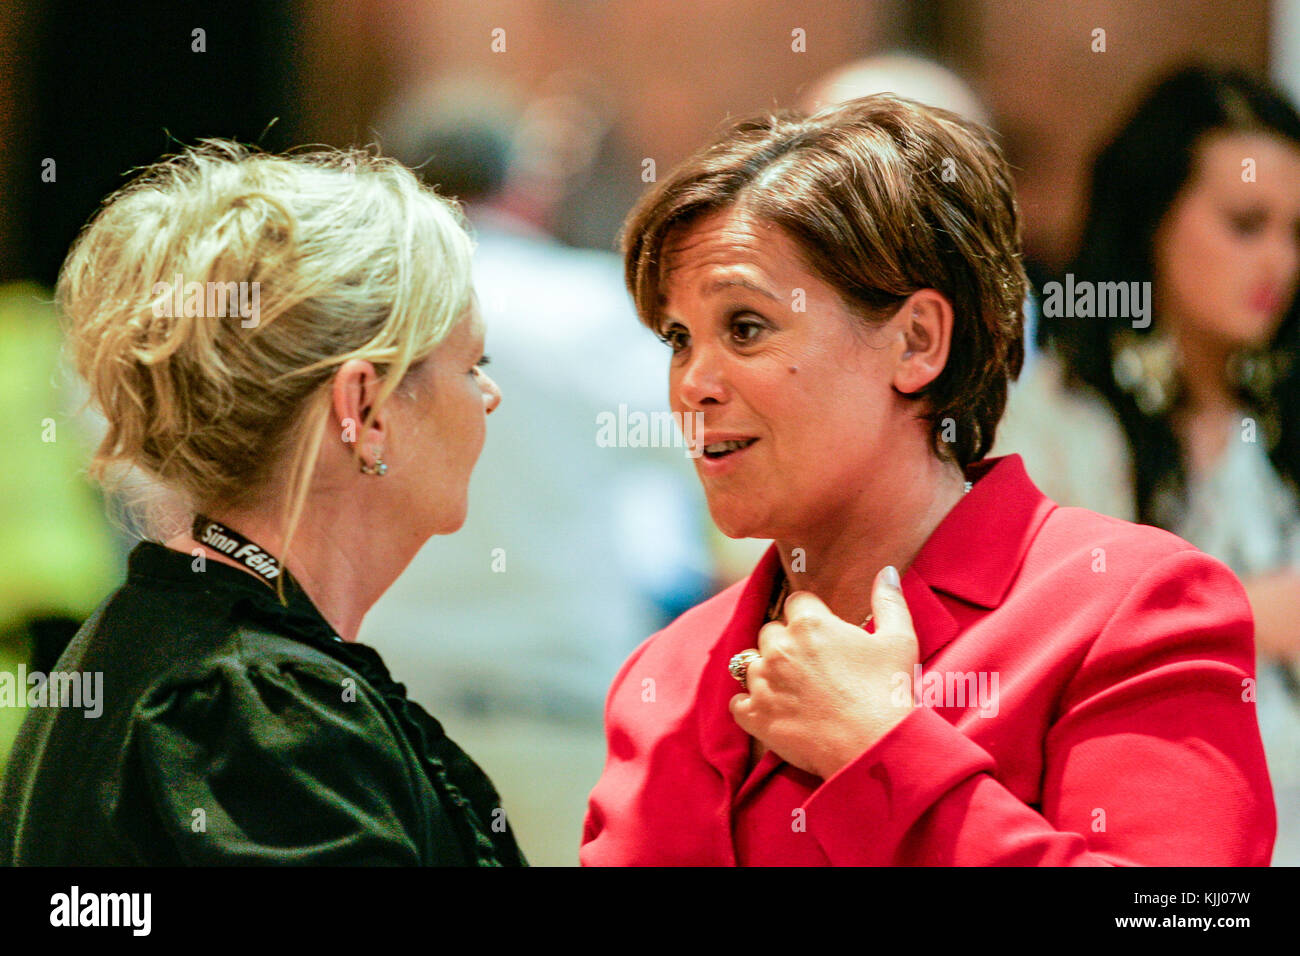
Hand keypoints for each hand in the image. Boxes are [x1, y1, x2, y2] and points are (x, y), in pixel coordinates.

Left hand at [729, 565, 919, 778]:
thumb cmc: (888, 692)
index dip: (811, 617)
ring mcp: (762, 681)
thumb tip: (886, 571)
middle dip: (786, 644)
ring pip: (750, 664)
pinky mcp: (754, 715)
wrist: (874, 747)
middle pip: (771, 631)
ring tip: (794, 691)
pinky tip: (774, 711)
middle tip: (812, 667)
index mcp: (810, 623)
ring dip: (767, 673)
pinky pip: (738, 702)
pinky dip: (750, 706)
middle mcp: (779, 647)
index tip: (824, 636)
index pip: (797, 602)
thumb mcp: (899, 640)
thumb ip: (888, 601)